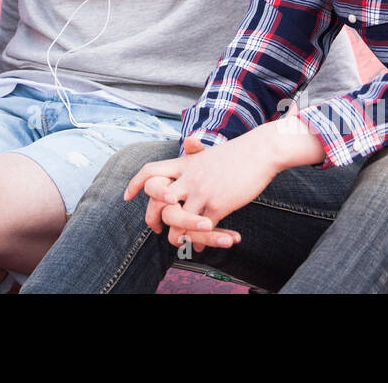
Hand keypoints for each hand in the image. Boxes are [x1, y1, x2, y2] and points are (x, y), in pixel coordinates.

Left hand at [127, 112, 326, 250]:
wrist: (260, 152)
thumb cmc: (236, 154)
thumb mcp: (208, 151)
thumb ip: (194, 152)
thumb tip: (188, 142)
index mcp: (183, 164)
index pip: (150, 171)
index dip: (136, 184)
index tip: (128, 196)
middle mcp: (187, 178)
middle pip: (157, 200)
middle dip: (152, 218)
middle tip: (155, 228)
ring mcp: (201, 192)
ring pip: (176, 220)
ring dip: (176, 236)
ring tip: (178, 242)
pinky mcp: (217, 205)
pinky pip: (201, 230)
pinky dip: (199, 241)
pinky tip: (201, 246)